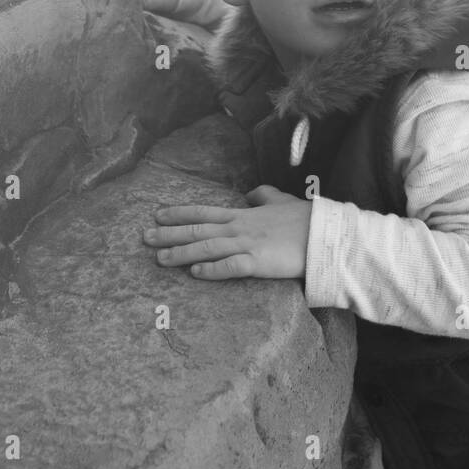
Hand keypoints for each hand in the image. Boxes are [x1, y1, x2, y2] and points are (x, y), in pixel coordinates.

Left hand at [142, 186, 312, 279]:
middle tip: (144, 238)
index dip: (179, 213)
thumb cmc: (304, 219)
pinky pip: (230, 267)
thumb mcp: (281, 200)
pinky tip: (194, 273)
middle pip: (198, 229)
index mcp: (243, 214)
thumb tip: (249, 195)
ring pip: (207, 248)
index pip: (203, 211)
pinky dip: (211, 270)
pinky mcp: (258, 263)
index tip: (157, 215)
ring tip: (159, 258)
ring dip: (181, 253)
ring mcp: (247, 245)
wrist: (324, 235)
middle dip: (169, 234)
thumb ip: (262, 196)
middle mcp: (239, 228)